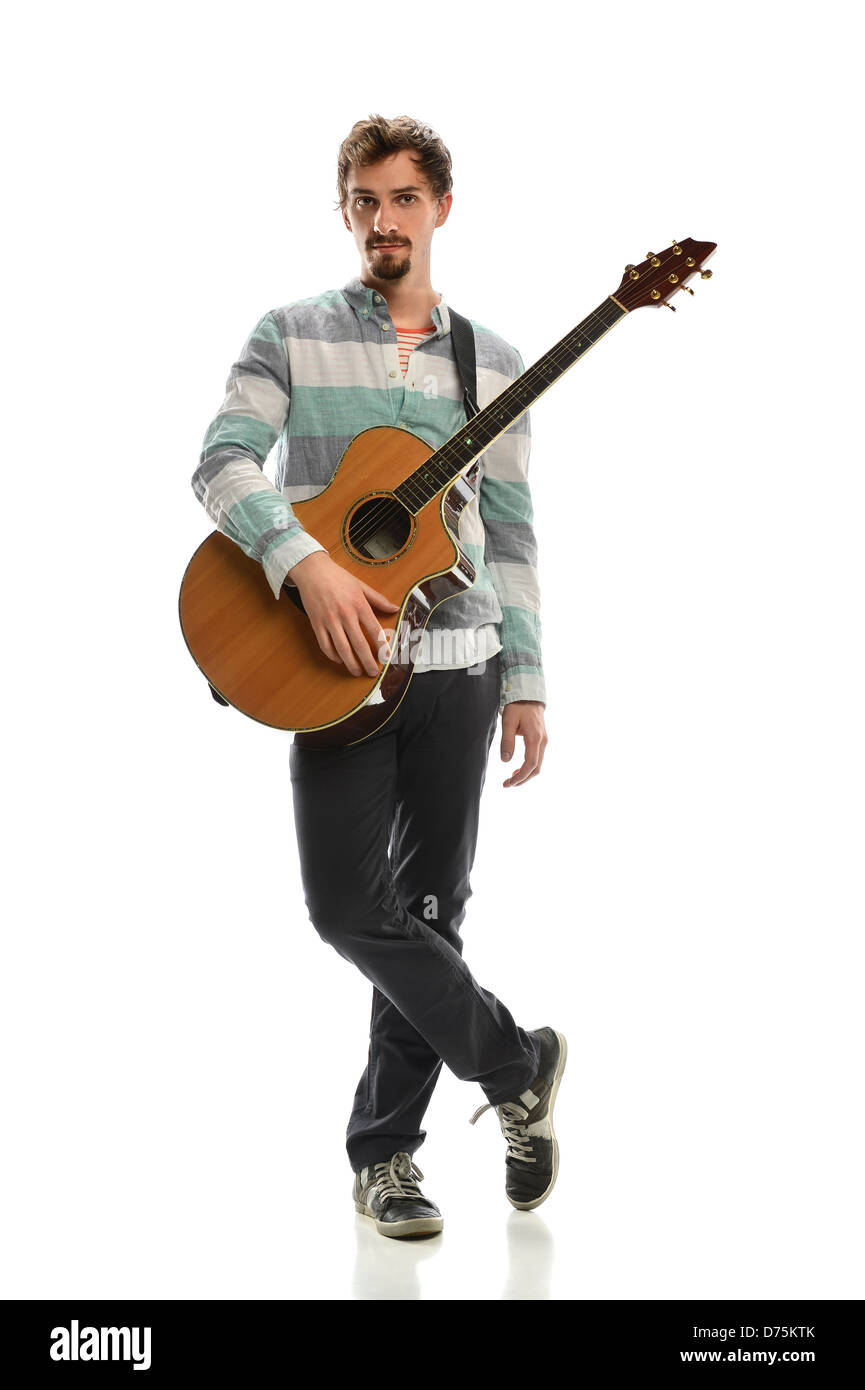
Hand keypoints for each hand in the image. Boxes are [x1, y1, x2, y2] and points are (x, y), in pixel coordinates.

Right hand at [289, 552, 398, 677]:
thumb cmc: (338, 577)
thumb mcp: (361, 585)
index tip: (386, 658)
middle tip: (373, 672)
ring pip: (342, 649)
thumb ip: (378, 599)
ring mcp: (330, 620)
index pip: (374, 630)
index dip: (382, 646)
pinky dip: (333, 655)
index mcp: (359, 605)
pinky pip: (325, 645)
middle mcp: (345, 614)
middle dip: (368, 661)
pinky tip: (340, 660)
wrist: (313, 571)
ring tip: (357, 672)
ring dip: (351, 663)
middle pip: (359, 644)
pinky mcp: (316, 624)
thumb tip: (395, 608)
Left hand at [500, 700, 547, 786]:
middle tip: (508, 784)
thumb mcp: (508, 722)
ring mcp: (543, 740)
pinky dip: (529, 767)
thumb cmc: (518, 706)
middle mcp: (542, 741)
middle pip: (536, 768)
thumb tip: (505, 761)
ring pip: (538, 764)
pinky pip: (538, 758)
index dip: (520, 777)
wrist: (529, 694)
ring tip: (512, 778)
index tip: (508, 783)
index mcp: (535, 738)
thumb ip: (507, 741)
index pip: (530, 764)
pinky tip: (518, 768)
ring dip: (526, 774)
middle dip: (523, 779)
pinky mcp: (541, 739)